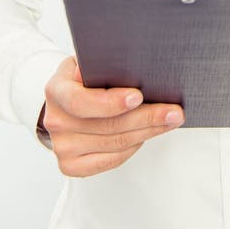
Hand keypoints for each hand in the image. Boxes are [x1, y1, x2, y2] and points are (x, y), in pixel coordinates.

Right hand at [42, 56, 184, 177]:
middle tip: (173, 111)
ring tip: (170, 121)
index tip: (138, 96)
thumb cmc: (80, 79)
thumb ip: (99, 62)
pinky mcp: (71, 166)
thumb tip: (124, 63)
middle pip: (108, 125)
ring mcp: (63, 147)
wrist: (62, 104)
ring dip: (148, 132)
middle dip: (146, 117)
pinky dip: (133, 147)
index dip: (111, 102)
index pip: (81, 101)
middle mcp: (56, 121)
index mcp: (56, 91)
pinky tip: (148, 134)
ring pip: (115, 143)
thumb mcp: (85, 62)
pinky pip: (111, 160)